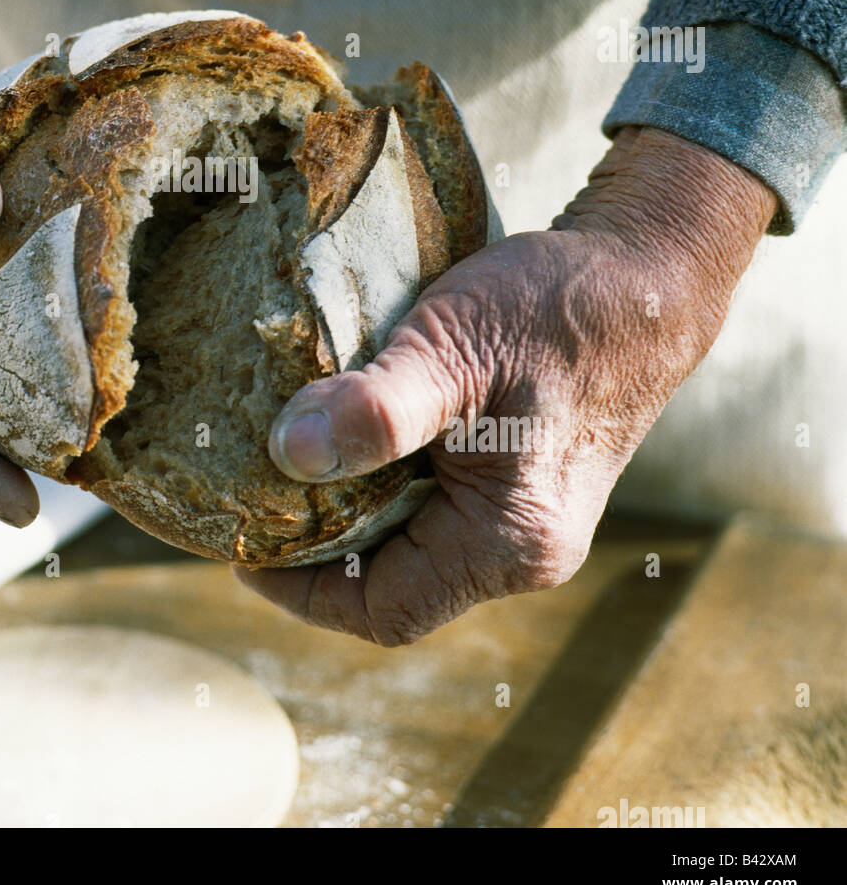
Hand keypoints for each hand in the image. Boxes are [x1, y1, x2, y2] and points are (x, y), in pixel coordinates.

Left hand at [242, 126, 775, 643]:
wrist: (642, 276)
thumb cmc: (553, 311)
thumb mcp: (451, 351)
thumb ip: (374, 411)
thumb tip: (289, 454)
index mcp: (508, 542)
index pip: (383, 608)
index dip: (301, 589)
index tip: (243, 543)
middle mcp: (523, 550)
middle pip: (393, 582)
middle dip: (318, 546)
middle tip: (254, 495)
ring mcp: (528, 518)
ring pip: (412, 543)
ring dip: (349, 509)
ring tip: (289, 460)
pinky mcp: (523, 482)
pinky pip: (436, 507)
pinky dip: (382, 481)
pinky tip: (348, 433)